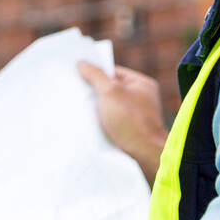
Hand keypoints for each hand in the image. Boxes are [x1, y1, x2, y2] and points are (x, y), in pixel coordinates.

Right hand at [77, 61, 167, 186]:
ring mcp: (136, 117)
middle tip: (75, 91)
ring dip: (96, 110)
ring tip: (78, 110)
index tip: (77, 73)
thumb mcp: (109, 92)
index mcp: (141, 84)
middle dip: (94, 92)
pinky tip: (88, 126)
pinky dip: (100, 124)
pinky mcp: (130, 133)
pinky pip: (111, 123)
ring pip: (109, 108)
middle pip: (110, 90)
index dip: (95, 72)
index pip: (114, 72)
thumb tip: (82, 63)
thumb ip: (95, 75)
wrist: (145, 155)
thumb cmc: (131, 121)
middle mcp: (141, 100)